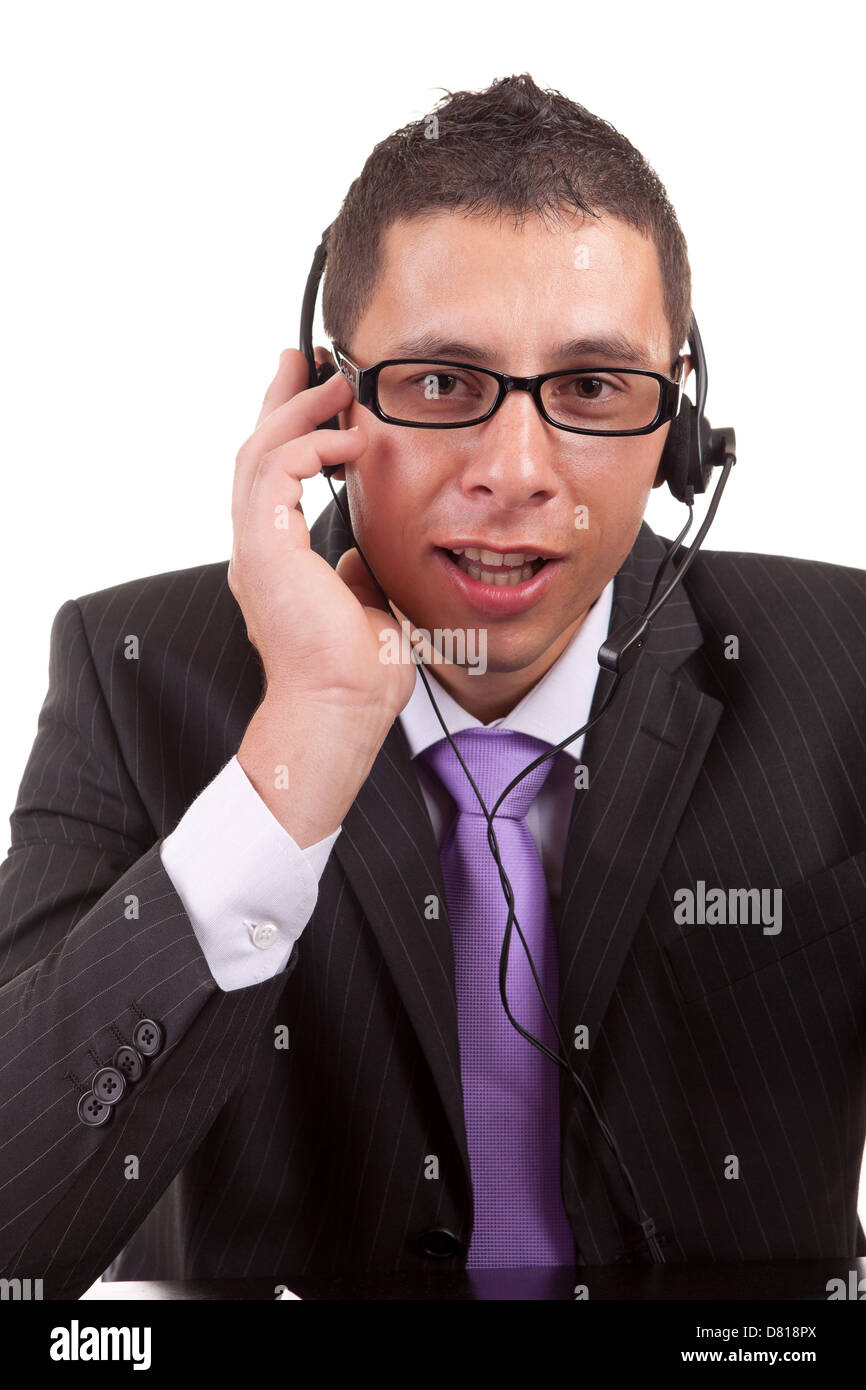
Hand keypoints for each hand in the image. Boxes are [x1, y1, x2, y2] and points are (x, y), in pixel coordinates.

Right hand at [228, 348, 413, 718]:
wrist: (340, 711)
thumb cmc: (355, 677)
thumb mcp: (363, 608)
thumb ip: (354, 574)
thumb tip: (358, 552)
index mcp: (275, 562)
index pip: (273, 480)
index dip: (291, 432)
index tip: (316, 397)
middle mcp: (257, 549)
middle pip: (255, 454)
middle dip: (280, 402)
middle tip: (305, 360)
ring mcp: (256, 548)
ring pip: (259, 455)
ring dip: (297, 412)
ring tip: (333, 380)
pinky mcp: (265, 548)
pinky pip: (276, 473)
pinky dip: (309, 446)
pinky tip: (347, 439)